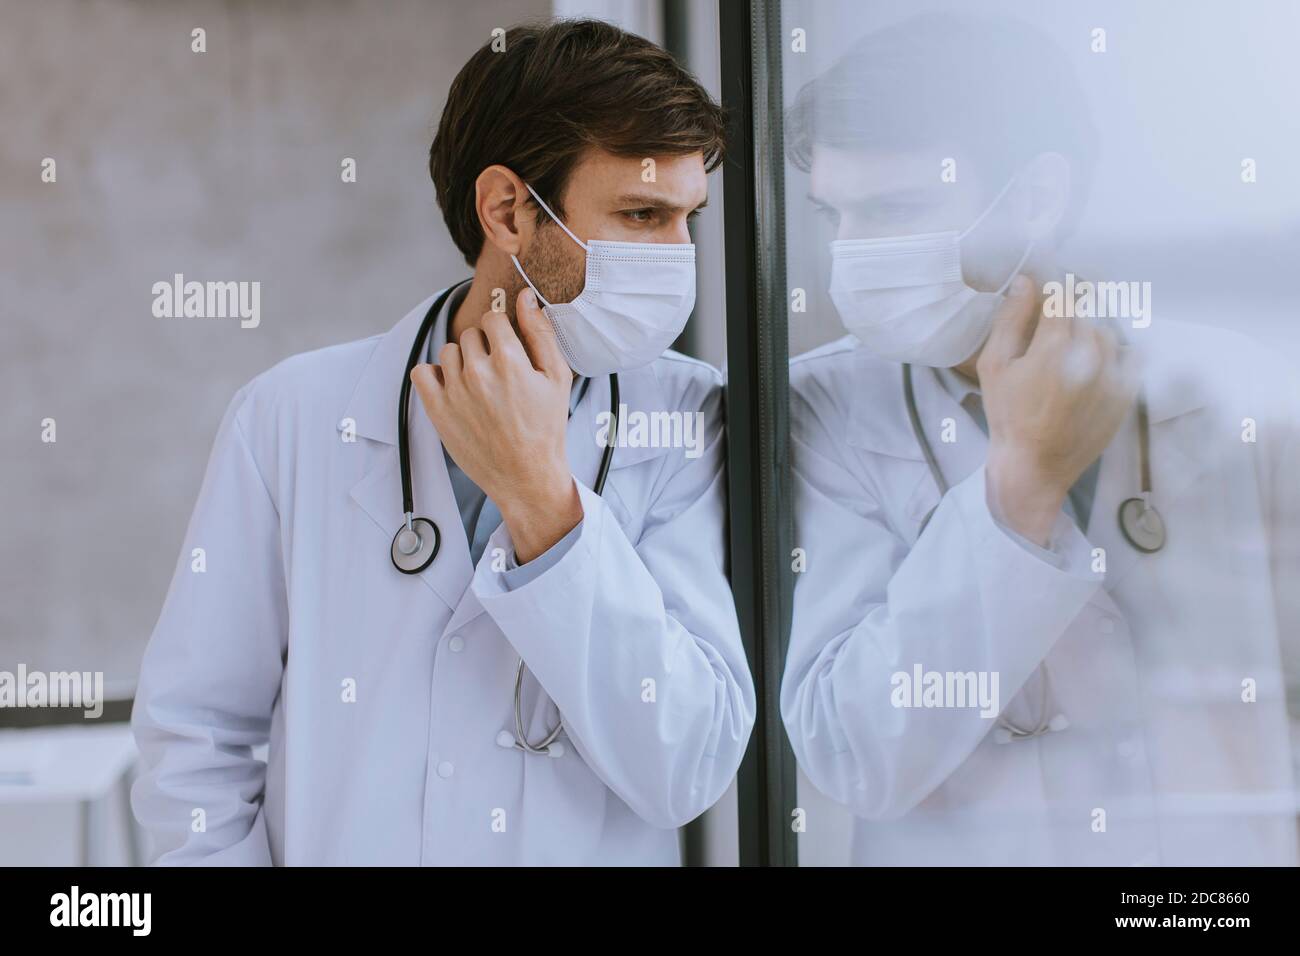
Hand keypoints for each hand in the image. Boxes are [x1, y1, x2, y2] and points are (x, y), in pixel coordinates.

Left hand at [410, 288, 581, 563]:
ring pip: (449, 352)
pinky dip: (434, 375)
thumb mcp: (557, 378)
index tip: (507, 347)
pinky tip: (453, 387)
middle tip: (498, 374)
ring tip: (479, 385)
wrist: (526, 475)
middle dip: (484, 347)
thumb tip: (526, 297)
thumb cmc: (545, 428)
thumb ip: (540, 333)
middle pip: (471, 335)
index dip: (502, 330)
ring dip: (462, 361)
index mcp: (509, 361)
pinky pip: (422, 372)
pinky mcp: (437, 410)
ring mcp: (454, 391)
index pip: (493, 318)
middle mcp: (478, 372)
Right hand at [977, 275, 1136, 545]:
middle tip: (1053, 324)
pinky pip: (1130, 356)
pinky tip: (1094, 365)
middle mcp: (1092, 355)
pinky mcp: (1127, 393)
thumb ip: (1010, 320)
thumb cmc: (1007, 416)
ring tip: (1070, 350)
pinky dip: (1114, 353)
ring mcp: (1114, 375)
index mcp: (1055, 345)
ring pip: (1108, 331)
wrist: (1034, 468)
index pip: (1065, 292)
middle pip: (1088, 309)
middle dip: (1071, 310)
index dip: (1055, 286)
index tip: (1046, 290)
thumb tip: (1026, 282)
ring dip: (1091, 331)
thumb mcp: (994, 366)